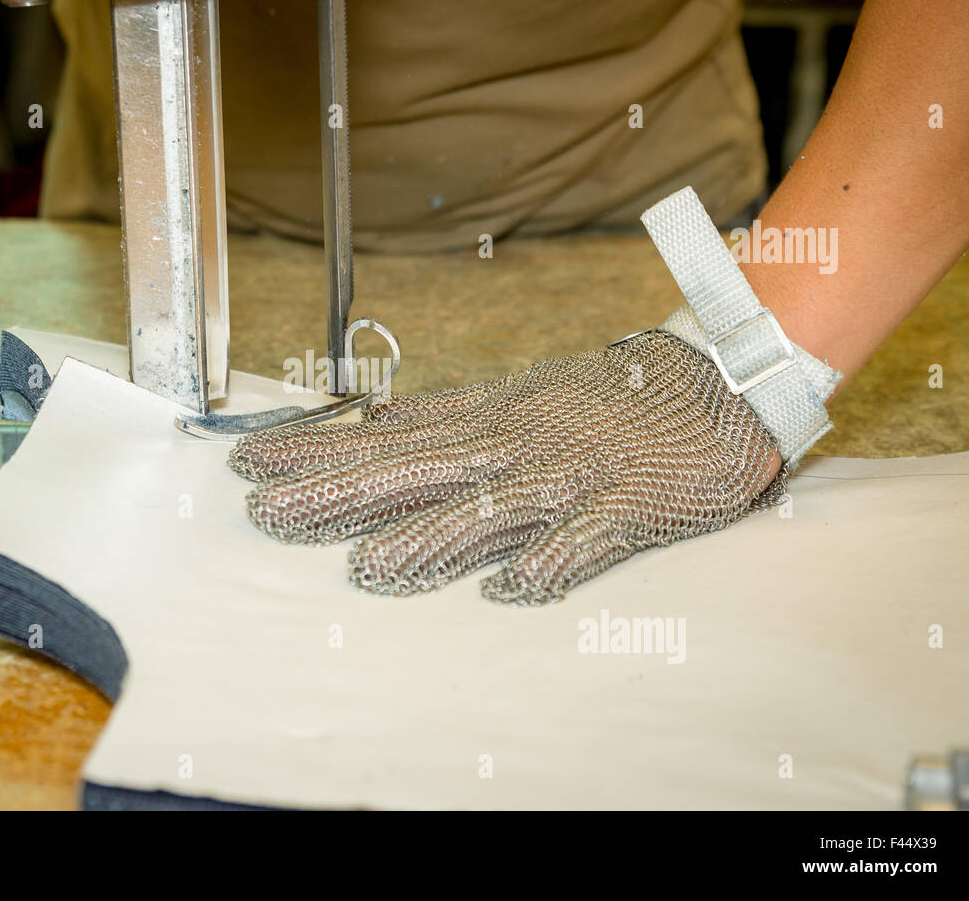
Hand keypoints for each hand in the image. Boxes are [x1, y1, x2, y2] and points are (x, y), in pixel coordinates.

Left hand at [230, 331, 782, 605]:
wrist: (717, 380)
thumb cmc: (606, 394)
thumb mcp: (518, 390)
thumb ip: (447, 412)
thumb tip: (373, 420)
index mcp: (490, 417)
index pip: (387, 437)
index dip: (319, 451)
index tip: (251, 463)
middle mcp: (517, 443)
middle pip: (418, 470)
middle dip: (341, 493)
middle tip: (268, 514)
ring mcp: (571, 473)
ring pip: (492, 507)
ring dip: (431, 537)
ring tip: (369, 568)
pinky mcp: (628, 504)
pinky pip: (587, 537)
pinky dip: (551, 560)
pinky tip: (511, 589)